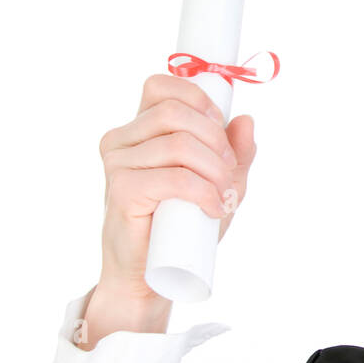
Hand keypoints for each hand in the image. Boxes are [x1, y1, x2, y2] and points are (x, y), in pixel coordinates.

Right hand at [95, 73, 258, 306]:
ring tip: (223, 195)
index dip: (198, 99)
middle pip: (176, 112)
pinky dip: (204, 191)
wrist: (151, 276)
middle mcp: (122, 140)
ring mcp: (118, 163)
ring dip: (215, 170)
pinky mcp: (122, 191)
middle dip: (216, 140)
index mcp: (140, 130)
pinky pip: (175, 178)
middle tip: (229, 171)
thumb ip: (235, 154)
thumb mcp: (218, 184)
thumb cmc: (182, 227)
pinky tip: (213, 208)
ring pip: (179, 143)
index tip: (221, 130)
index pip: (162, 86)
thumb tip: (245, 121)